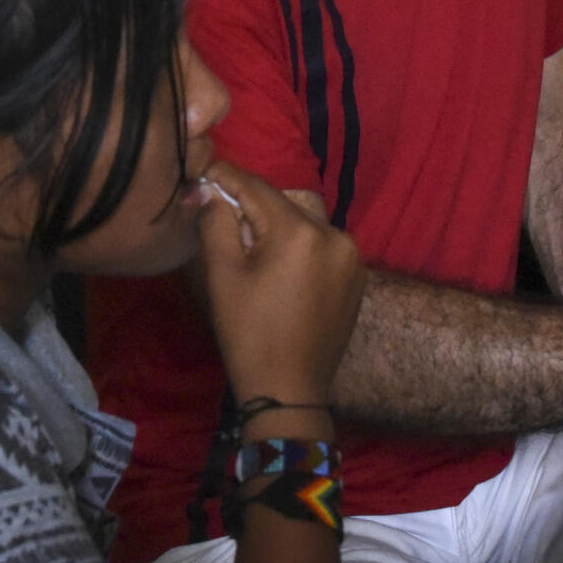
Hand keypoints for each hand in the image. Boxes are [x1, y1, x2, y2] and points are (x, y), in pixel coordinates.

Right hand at [193, 163, 365, 408]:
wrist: (290, 391)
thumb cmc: (248, 334)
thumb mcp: (222, 275)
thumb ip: (216, 221)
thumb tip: (212, 188)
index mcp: (300, 232)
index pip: (257, 187)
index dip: (226, 177)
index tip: (204, 171)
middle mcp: (335, 234)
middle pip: (281, 206)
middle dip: (251, 210)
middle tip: (223, 225)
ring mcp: (352, 255)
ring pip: (301, 225)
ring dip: (276, 230)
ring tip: (253, 257)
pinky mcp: (358, 275)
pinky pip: (320, 246)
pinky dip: (298, 249)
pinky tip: (281, 275)